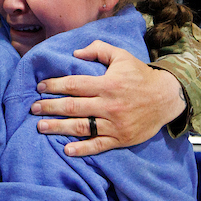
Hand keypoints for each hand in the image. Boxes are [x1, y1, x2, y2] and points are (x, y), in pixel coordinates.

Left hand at [31, 40, 185, 156]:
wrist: (167, 98)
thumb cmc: (140, 76)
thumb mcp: (122, 56)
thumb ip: (99, 50)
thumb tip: (75, 53)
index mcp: (108, 84)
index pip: (74, 85)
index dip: (55, 86)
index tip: (40, 87)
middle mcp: (109, 105)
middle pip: (73, 107)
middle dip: (50, 107)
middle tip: (33, 108)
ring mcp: (114, 124)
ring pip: (81, 127)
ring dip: (58, 128)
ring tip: (41, 126)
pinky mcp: (120, 138)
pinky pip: (98, 145)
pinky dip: (82, 149)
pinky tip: (67, 150)